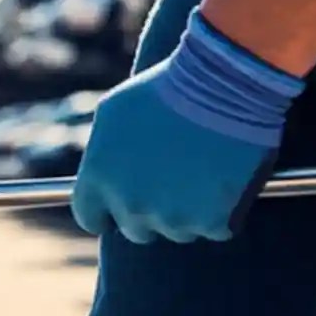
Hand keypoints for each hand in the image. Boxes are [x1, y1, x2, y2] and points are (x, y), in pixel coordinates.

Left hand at [71, 11, 303, 243]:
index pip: (90, 216)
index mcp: (99, 179)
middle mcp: (131, 205)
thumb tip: (100, 174)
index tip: (117, 209)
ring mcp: (173, 218)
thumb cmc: (166, 89)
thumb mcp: (115, 111)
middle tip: (169, 183)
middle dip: (148, 212)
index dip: (105, 212)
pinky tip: (225, 175)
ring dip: (186, 211)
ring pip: (177, 229)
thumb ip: (102, 152)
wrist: (223, 86)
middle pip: (134, 229)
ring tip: (200, 169)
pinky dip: (222, 210)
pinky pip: (215, 227)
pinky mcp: (212, 224)